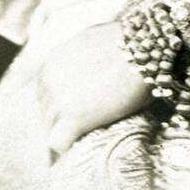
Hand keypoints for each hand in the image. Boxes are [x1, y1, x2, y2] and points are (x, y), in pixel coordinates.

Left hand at [36, 21, 150, 155]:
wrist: (144, 50)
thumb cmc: (127, 44)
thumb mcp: (91, 43)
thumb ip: (76, 60)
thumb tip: (80, 72)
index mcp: (52, 62)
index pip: (45, 94)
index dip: (60, 104)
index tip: (74, 110)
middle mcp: (50, 80)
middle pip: (46, 112)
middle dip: (62, 119)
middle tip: (84, 124)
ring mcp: (60, 100)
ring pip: (51, 128)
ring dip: (66, 131)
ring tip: (84, 135)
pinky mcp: (74, 119)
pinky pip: (59, 143)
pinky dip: (67, 147)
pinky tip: (80, 144)